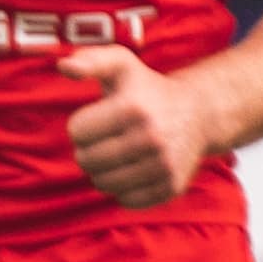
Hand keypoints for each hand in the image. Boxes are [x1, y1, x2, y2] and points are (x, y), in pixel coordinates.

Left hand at [56, 43, 221, 208]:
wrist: (199, 113)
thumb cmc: (148, 89)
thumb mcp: (121, 64)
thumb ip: (90, 61)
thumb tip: (63, 66)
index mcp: (133, 108)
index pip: (76, 132)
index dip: (82, 125)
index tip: (99, 118)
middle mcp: (151, 137)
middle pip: (86, 161)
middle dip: (89, 150)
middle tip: (107, 138)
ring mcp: (164, 165)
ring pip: (103, 184)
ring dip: (103, 171)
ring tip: (119, 153)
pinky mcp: (171, 186)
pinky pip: (125, 200)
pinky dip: (123, 189)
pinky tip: (134, 170)